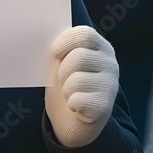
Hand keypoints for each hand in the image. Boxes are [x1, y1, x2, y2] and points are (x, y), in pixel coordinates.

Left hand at [45, 26, 119, 147]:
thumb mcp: (62, 61)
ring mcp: (111, 85)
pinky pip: (78, 100)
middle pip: (79, 57)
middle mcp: (111, 64)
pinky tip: (76, 106)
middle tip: (65, 80)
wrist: (70, 120)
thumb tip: (41, 32)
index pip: (85, 34)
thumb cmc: (65, 84)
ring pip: (77, 80)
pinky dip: (71, 104)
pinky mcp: (106, 106)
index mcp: (100, 47)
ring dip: (66, 89)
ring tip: (71, 93)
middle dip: (62, 71)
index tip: (55, 52)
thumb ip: (60, 47)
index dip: (65, 41)